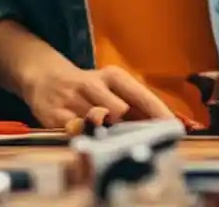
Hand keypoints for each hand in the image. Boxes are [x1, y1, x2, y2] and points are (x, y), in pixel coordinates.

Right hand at [21, 63, 172, 128]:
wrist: (44, 78)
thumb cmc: (89, 90)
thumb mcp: (112, 89)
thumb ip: (138, 108)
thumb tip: (168, 126)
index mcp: (112, 76)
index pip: (140, 94)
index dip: (159, 114)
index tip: (174, 130)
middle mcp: (91, 84)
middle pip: (119, 110)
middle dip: (132, 128)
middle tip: (142, 141)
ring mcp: (72, 99)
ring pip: (97, 121)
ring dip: (109, 135)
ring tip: (113, 140)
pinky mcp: (55, 115)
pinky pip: (76, 132)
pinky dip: (87, 139)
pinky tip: (91, 142)